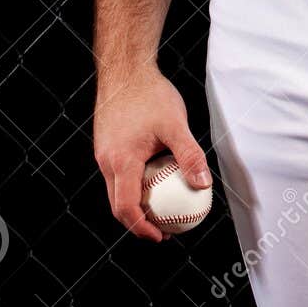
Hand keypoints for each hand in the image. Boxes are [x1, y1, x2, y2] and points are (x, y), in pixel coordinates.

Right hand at [94, 67, 210, 242]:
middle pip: (118, 204)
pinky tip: (155, 178)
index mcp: (121, 161)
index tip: (160, 236)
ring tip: (161, 208)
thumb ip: (189, 155)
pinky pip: (118, 173)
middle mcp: (106, 161)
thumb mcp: (175, 125)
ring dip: (136, 204)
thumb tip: (204, 184)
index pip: (127, 207)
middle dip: (138, 223)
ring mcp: (104, 152)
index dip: (142, 228)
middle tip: (164, 230)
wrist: (125, 69)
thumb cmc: (150, 94)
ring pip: (116, 189)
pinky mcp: (106, 144)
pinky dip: (134, 184)